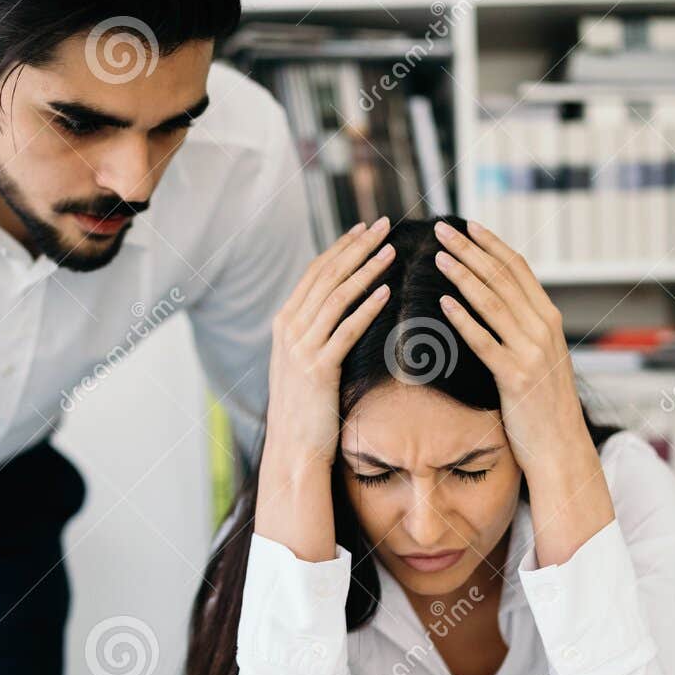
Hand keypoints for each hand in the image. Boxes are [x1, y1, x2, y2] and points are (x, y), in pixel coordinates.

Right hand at [264, 217, 394, 466]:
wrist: (293, 448)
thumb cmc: (306, 409)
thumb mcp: (303, 362)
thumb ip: (315, 333)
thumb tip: (339, 308)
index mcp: (284, 323)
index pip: (316, 273)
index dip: (341, 247)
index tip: (366, 228)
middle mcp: (288, 329)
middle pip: (326, 276)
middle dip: (357, 247)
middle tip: (384, 225)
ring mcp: (299, 348)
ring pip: (336, 297)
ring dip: (365, 270)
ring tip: (390, 251)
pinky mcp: (316, 369)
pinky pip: (345, 330)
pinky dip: (366, 308)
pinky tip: (387, 292)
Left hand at [429, 219, 613, 563]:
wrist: (560, 447)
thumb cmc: (542, 405)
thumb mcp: (538, 358)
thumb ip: (520, 329)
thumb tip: (494, 304)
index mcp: (549, 319)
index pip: (518, 269)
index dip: (491, 244)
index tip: (467, 224)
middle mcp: (544, 329)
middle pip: (503, 277)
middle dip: (471, 249)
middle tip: (442, 227)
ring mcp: (532, 352)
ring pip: (493, 303)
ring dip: (464, 275)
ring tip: (438, 255)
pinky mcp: (516, 377)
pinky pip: (485, 342)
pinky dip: (463, 319)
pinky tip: (442, 302)